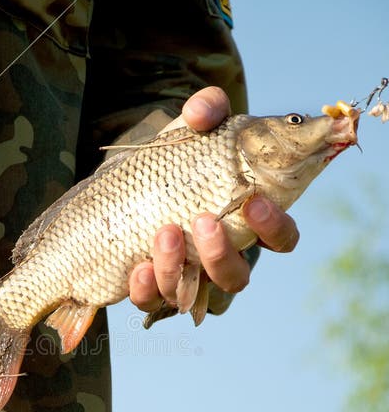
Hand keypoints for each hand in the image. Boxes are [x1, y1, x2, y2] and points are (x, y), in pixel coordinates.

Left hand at [129, 87, 299, 312]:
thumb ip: (206, 109)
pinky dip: (147, 289)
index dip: (275, 228)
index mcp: (247, 223)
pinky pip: (153, 302)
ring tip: (163, 232)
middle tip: (202, 220)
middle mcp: (223, 257)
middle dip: (221, 254)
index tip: (254, 203)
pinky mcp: (152, 285)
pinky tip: (137, 268)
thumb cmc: (177, 155)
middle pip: (237, 278)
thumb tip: (202, 112)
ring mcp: (187, 276)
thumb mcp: (194, 126)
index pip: (281, 239)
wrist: (128, 176)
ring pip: (195, 294)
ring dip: (179, 269)